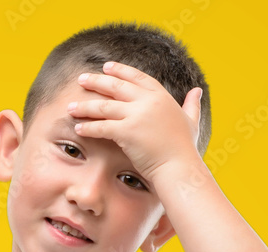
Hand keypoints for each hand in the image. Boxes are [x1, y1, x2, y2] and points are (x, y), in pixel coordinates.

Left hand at [68, 61, 201, 184]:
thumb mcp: (191, 121)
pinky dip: (89, 126)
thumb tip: (197, 91)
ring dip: (85, 106)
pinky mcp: (127, 132)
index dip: (120, 71)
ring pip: (104, 106)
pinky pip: (102, 126)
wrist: (179, 167)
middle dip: (96, 81)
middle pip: (115, 86)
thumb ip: (192, 105)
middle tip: (81, 79)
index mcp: (161, 96)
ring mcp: (137, 115)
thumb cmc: (184, 148)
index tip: (106, 67)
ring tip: (70, 106)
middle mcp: (147, 101)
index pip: (136, 77)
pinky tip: (78, 127)